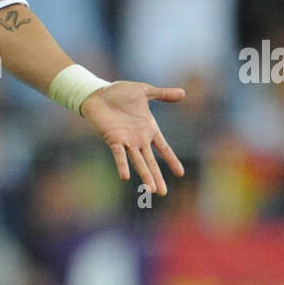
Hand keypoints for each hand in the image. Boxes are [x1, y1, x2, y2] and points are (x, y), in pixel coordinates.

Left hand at [80, 80, 184, 194]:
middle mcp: (138, 139)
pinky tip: (125, 177)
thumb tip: (183, 93)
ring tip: (150, 190)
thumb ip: (163, 94)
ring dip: (144, 176)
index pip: (163, 148)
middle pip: (151, 162)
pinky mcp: (113, 139)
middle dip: (157, 177)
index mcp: (148, 129)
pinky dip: (122, 165)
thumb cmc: (120, 93)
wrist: (99, 93)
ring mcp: (126, 141)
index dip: (171, 160)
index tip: (180, 174)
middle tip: (162, 193)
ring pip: (138, 162)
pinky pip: (119, 155)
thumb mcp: (145, 91)